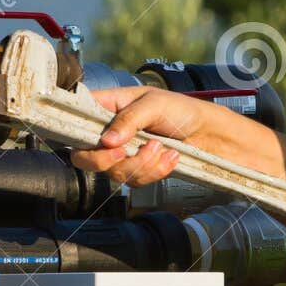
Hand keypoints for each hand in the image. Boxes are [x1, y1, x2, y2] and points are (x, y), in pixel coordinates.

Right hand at [69, 86, 206, 185]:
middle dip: (105, 160)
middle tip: (124, 152)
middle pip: (85, 157)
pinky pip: (136, 180)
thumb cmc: (180, 108)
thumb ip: (129, 119)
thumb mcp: (154, 104)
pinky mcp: (138, 170)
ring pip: (114, 172)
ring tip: (160, 147)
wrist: (207, 132)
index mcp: (107, 106)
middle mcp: (109, 132)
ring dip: (141, 163)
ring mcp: (123, 153)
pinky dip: (155, 171)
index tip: (99, 141)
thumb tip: (108, 140)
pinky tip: (169, 157)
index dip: (79, 135)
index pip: (77, 120)